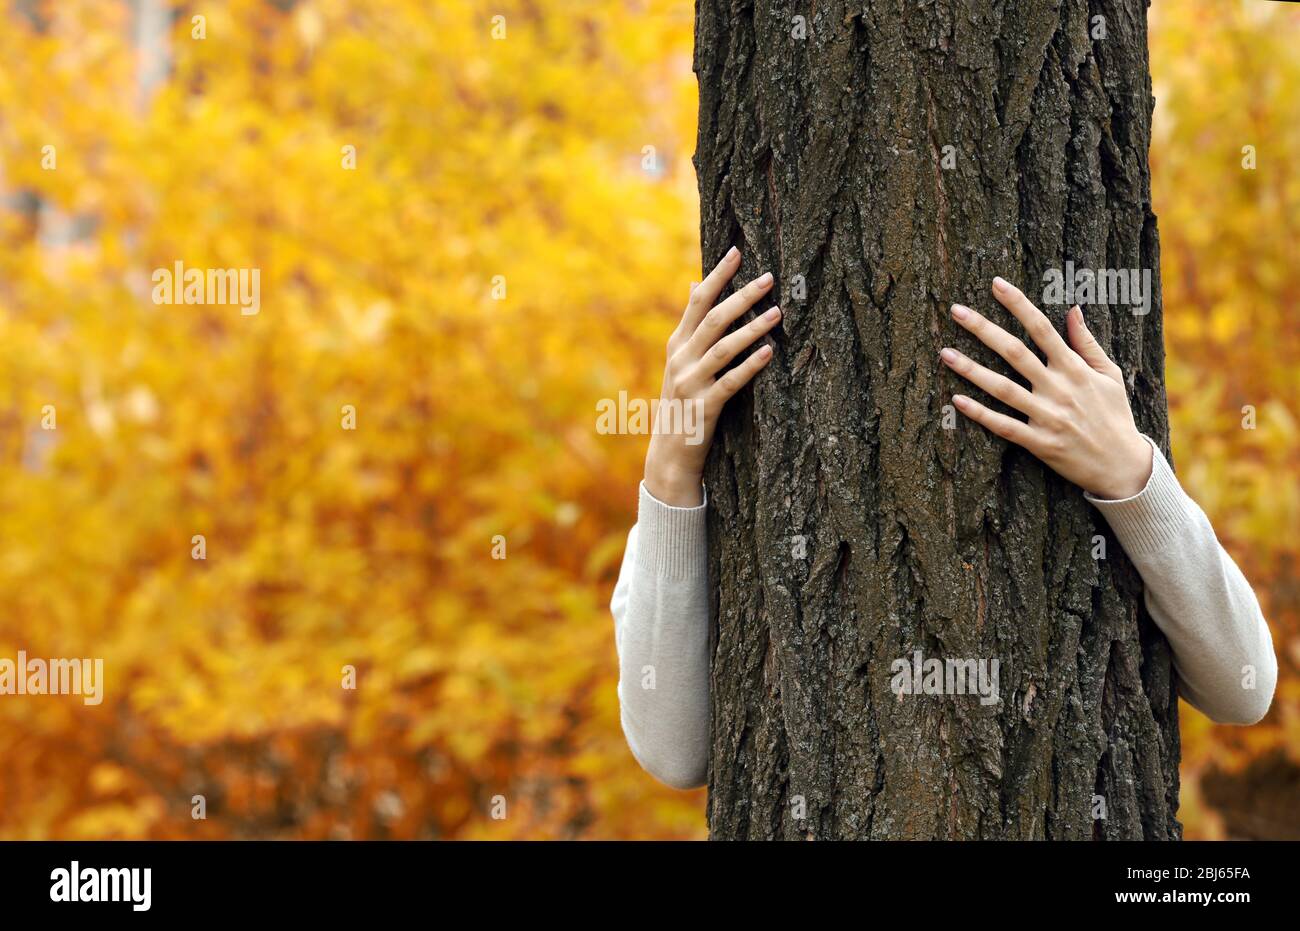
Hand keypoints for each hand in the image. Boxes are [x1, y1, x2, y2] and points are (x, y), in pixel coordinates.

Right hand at [643, 247, 780, 505]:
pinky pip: (731, 382)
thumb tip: (697, 283)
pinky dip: (751, 366)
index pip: (697, 303)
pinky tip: (770, 353)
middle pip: (713, 320)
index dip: (717, 276)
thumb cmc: (683, 402)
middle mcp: (681, 360)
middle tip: (769, 279)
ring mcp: (691, 384)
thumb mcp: (681, 360)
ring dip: (752, 329)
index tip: (737, 252)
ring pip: (723, 349)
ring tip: (778, 314)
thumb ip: (692, 325)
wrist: (671, 453)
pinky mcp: (704, 408)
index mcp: (677, 345)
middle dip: (741, 297)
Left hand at [941, 276, 1152, 499]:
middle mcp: (1059, 388)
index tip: (996, 284)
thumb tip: (1072, 309)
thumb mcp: (1109, 375)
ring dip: (971, 370)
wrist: (1123, 466)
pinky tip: (956, 400)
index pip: (1042, 329)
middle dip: (984, 329)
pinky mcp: (1040, 443)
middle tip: (956, 310)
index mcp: (1074, 369)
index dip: (1018, 304)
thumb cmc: (1114, 416)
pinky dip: (980, 414)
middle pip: (1015, 352)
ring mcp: (1048, 416)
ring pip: (1003, 388)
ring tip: (944, 353)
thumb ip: (1087, 342)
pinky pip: (1004, 426)